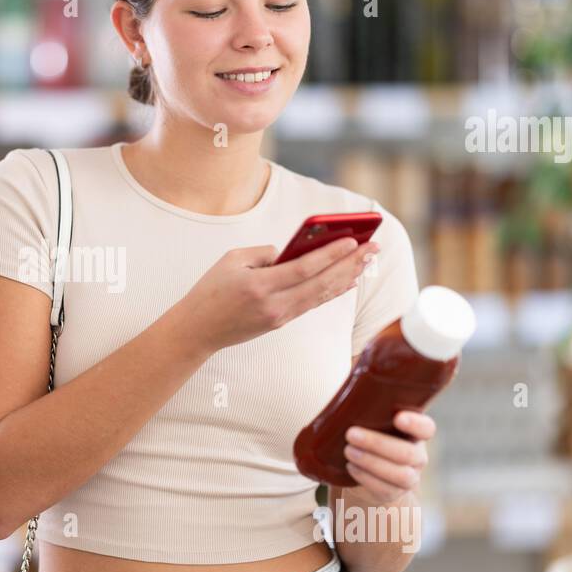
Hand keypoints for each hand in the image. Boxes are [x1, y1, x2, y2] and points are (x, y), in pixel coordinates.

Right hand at [177, 237, 380, 353]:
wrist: (198, 329)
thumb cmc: (211, 290)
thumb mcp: (231, 260)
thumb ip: (264, 253)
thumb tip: (291, 253)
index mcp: (259, 285)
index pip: (304, 269)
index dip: (331, 255)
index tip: (353, 241)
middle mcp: (274, 304)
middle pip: (321, 283)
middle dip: (350, 265)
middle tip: (373, 249)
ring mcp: (279, 317)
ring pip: (321, 295)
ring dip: (347, 278)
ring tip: (367, 262)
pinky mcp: (280, 322)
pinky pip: (312, 304)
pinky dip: (332, 291)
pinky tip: (347, 281)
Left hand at [341, 410, 434, 504]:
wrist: (371, 474)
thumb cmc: (371, 437)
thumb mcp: (376, 424)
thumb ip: (372, 413)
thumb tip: (348, 403)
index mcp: (416, 434)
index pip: (426, 428)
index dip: (415, 424)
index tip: (398, 418)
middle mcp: (417, 456)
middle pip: (407, 453)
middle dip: (377, 444)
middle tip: (351, 434)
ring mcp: (410, 477)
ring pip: (400, 475)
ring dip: (371, 462)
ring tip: (348, 451)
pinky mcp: (394, 493)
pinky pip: (385, 489)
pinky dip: (365, 477)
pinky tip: (350, 467)